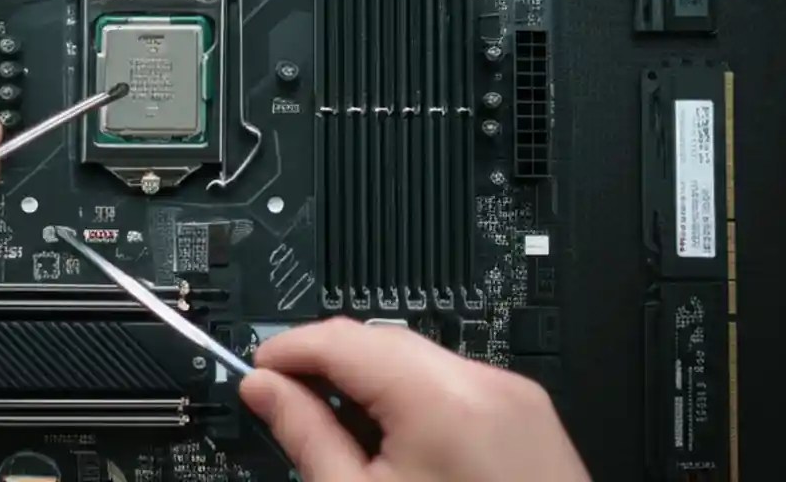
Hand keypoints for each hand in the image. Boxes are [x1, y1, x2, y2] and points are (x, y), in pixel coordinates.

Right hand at [240, 318, 588, 481]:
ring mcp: (517, 400)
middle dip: (326, 368)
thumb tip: (266, 392)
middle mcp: (489, 384)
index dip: (288, 350)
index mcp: (445, 399)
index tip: (257, 371)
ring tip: (336, 438)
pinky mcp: (529, 419)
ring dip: (368, 385)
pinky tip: (389, 447)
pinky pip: (454, 388)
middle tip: (282, 405)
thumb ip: (306, 437)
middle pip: (381, 343)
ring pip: (418, 363)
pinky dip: (412, 404)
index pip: (343, 338)